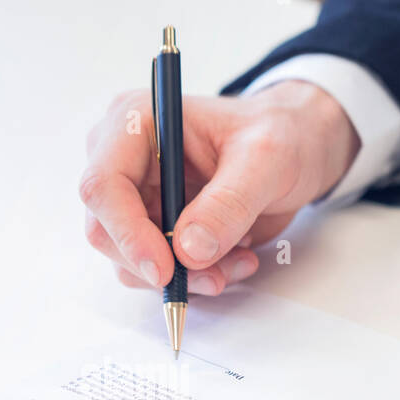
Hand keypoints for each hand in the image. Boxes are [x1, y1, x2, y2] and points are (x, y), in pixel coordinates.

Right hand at [80, 80, 358, 295]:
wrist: (296, 150)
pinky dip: (194, 277)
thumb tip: (189, 249)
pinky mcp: (150, 227)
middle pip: (106, 231)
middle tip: (214, 276)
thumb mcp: (267, 158)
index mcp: (137, 122)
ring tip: (238, 259)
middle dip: (160, 264)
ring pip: (130, 261)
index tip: (165, 269)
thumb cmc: (280, 134)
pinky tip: (232, 259)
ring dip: (185, 276)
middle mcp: (123, 159)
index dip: (127, 233)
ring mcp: (134, 197)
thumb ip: (229, 202)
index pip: (103, 185)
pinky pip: (155, 270)